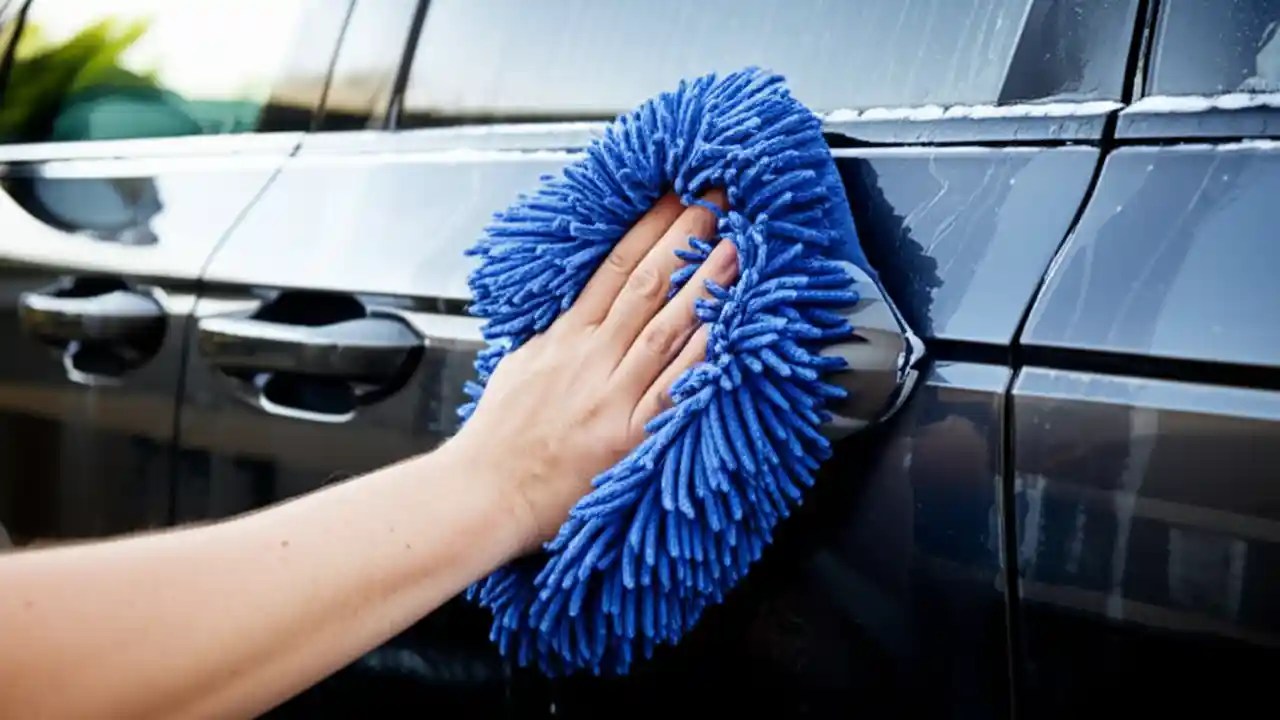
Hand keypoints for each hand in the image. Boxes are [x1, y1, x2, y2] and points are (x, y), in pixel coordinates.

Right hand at [447, 191, 734, 551]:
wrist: (483, 492)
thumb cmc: (500, 438)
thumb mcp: (520, 364)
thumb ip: (558, 333)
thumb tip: (586, 306)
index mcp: (564, 337)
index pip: (614, 266)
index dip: (649, 226)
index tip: (676, 194)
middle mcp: (591, 357)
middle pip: (646, 283)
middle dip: (684, 236)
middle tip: (718, 199)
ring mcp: (611, 394)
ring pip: (666, 327)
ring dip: (704, 284)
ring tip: (737, 248)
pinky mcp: (628, 435)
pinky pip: (673, 388)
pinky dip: (701, 356)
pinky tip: (728, 330)